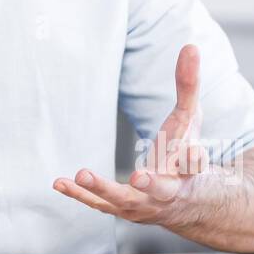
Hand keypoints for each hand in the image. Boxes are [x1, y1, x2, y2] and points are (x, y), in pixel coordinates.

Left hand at [52, 44, 208, 225]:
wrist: (186, 203)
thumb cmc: (185, 154)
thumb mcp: (189, 119)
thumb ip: (188, 85)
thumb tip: (190, 46)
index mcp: (189, 169)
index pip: (195, 163)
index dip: (193, 158)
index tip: (191, 153)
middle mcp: (169, 191)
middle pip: (162, 188)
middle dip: (152, 184)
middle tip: (140, 177)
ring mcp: (144, 203)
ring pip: (124, 200)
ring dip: (103, 189)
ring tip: (82, 175)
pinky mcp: (122, 208)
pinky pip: (99, 204)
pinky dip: (80, 195)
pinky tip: (58, 182)